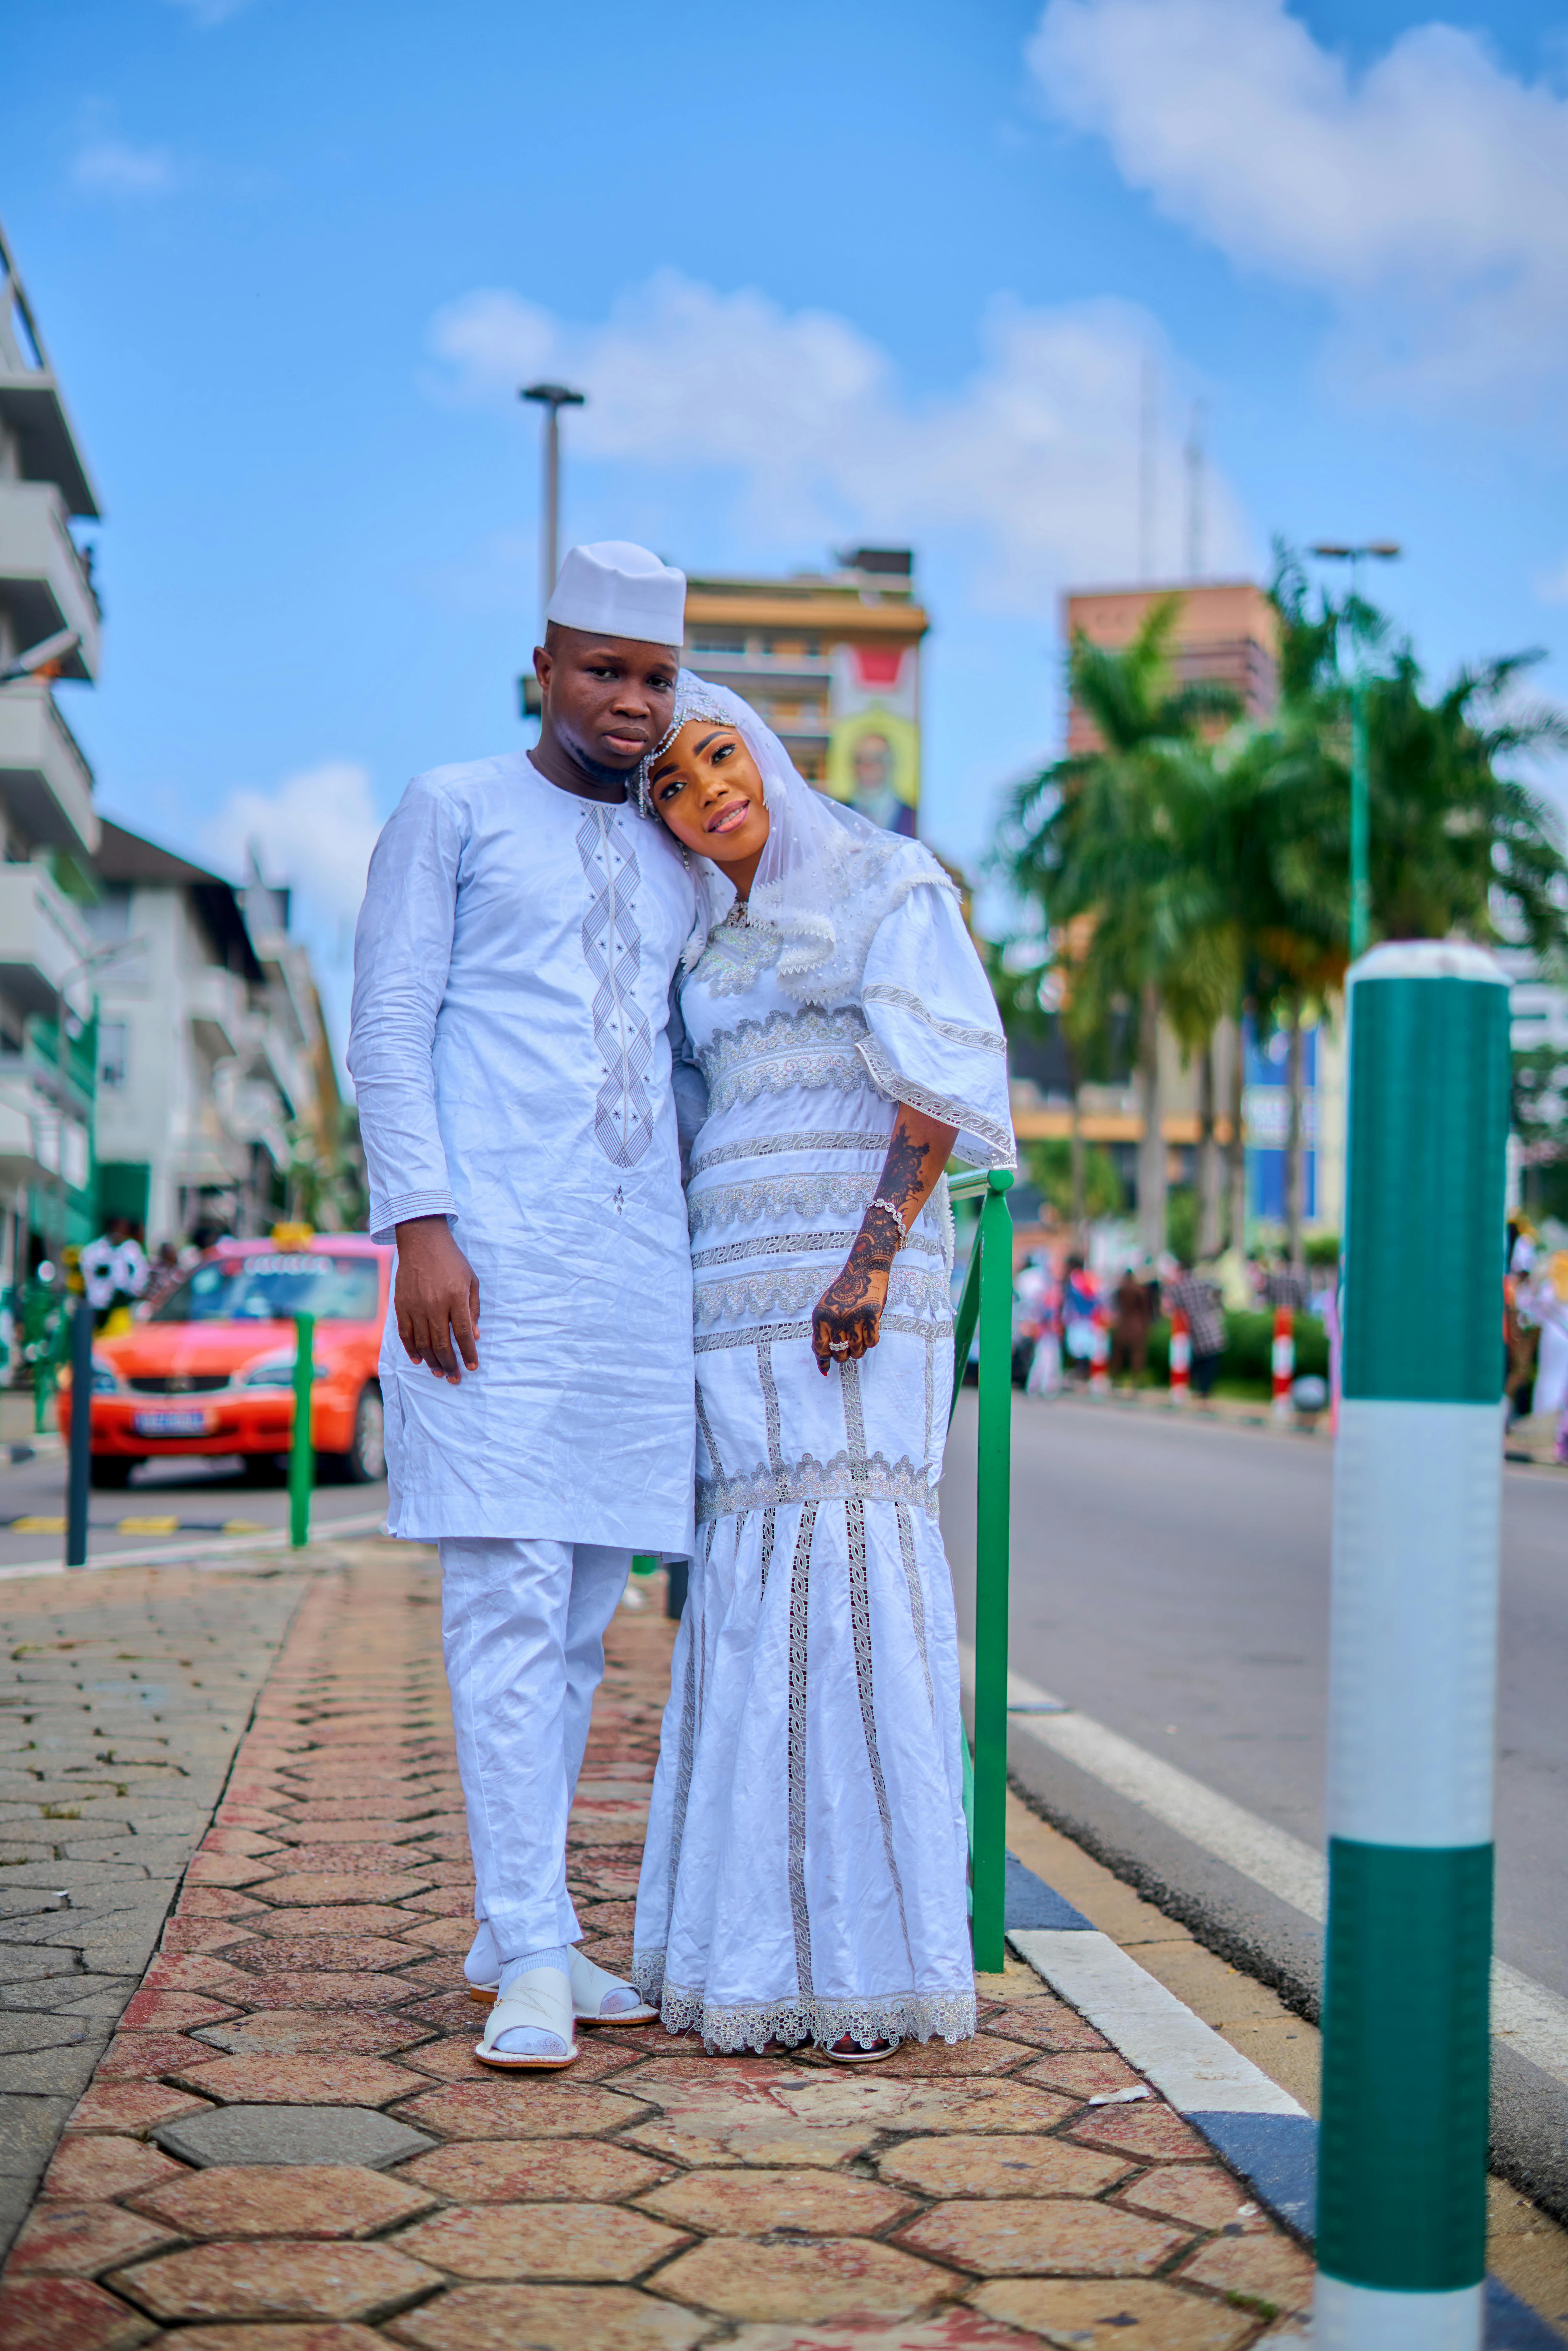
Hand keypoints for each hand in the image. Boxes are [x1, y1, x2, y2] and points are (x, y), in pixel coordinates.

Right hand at [394, 1216, 479, 1382]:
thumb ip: (473, 1309)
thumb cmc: (452, 1260)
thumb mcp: (471, 1280)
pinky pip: (405, 1333)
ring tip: (439, 1372)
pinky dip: (412, 1349)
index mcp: (455, 1298)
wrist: (422, 1241)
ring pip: (423, 1342)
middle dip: (450, 1364)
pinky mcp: (401, 1305)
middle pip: (442, 1343)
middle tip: (455, 1378)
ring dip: (432, 1361)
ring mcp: (415, 1306)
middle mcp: (434, 1305)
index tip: (473, 1366)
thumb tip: (475, 1336)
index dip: (468, 1353)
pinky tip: (419, 1360)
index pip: (463, 1334)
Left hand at [811, 1235, 891, 1375]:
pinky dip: (871, 1340)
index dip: (825, 1360)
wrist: (864, 1269)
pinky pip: (872, 1342)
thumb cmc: (845, 1293)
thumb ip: (822, 1334)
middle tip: (849, 1345)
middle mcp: (835, 1318)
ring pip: (857, 1351)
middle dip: (845, 1355)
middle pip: (839, 1354)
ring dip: (859, 1349)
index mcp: (820, 1317)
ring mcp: (853, 1317)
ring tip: (860, 1336)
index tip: (829, 1363)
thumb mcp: (827, 1309)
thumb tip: (823, 1367)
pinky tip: (870, 1329)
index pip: (820, 1349)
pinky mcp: (871, 1316)